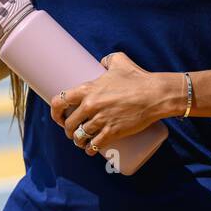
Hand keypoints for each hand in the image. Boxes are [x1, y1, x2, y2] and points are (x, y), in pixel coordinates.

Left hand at [50, 52, 178, 155]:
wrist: (155, 94)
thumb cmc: (138, 77)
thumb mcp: (119, 61)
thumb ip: (108, 60)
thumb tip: (102, 63)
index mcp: (87, 89)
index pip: (59, 102)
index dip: (55, 112)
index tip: (59, 117)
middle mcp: (90, 106)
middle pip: (69, 123)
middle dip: (68, 130)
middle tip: (72, 131)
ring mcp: (101, 120)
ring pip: (80, 136)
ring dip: (78, 141)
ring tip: (81, 142)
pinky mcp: (112, 132)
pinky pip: (95, 145)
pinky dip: (90, 149)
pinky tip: (90, 150)